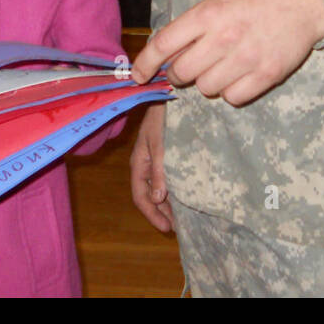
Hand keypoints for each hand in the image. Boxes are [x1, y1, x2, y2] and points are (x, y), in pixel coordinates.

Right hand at [129, 103, 172, 231]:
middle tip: (179, 228)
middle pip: (149, 196)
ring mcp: (155, 161)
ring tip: (183, 219)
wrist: (167, 94)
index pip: (141, 196)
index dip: (152, 215)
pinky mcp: (165, 155)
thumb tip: (157, 198)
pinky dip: (173, 191)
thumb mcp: (159, 144)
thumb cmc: (161, 117)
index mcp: (139, 163)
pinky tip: (185, 197)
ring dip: (168, 204)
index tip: (167, 228)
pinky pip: (166, 179)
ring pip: (158, 189)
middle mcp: (145, 165)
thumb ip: (159, 170)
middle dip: (162, 213)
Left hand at [131, 0, 323, 105]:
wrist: (306, 1)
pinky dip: (231, 91)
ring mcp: (245, 58)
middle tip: (191, 64)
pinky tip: (239, 73)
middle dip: (179, 72)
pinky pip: (232, 97)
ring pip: (206, 88)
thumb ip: (195, 22)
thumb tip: (169, 52)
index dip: (145, 63)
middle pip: (182, 72)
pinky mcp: (265, 75)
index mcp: (208, 13)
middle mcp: (224, 37)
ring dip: (208, 81)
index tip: (138, 74)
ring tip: (223, 64)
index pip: (164, 43)